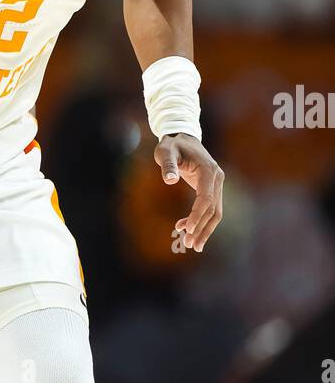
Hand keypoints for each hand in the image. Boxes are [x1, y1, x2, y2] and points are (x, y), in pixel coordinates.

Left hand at [154, 133, 223, 252]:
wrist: (182, 137)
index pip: (206, 199)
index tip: (187, 230)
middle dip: (202, 229)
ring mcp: (216, 184)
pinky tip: (185, 228)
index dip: (198, 216)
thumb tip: (169, 180)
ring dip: (204, 229)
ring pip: (215, 212)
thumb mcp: (165, 151)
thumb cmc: (172, 145)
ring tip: (192, 245)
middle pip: (214, 209)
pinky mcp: (211, 188)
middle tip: (189, 245)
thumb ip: (167, 164)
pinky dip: (200, 220)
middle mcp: (217, 179)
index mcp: (209, 171)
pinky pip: (209, 208)